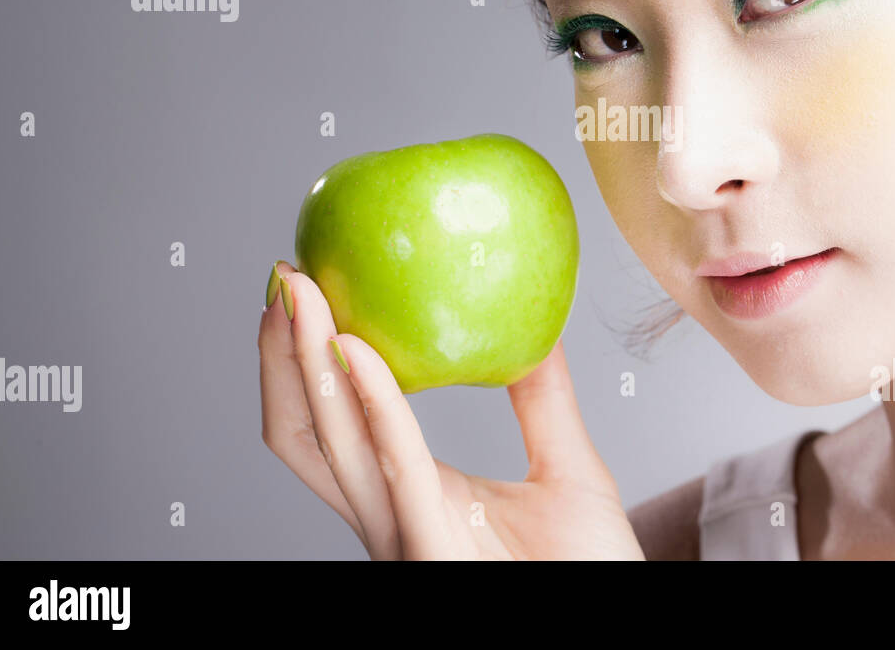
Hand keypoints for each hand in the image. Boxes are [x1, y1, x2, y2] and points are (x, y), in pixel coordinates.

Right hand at [258, 261, 645, 559]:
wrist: (612, 619)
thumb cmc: (590, 568)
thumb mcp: (568, 469)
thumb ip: (544, 403)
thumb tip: (538, 329)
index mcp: (412, 494)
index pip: (333, 425)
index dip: (305, 362)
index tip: (307, 291)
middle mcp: (392, 515)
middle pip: (308, 432)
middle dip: (282, 356)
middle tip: (282, 279)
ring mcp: (406, 534)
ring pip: (333, 442)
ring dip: (308, 361)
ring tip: (301, 295)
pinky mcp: (435, 548)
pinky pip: (396, 466)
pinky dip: (372, 404)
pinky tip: (359, 351)